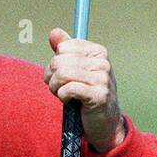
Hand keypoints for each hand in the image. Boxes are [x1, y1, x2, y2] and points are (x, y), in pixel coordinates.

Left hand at [43, 28, 125, 153]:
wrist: (105, 123)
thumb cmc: (87, 95)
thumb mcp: (76, 70)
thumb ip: (65, 51)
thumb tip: (54, 32)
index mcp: (98, 51)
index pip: (63, 47)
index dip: (55, 62)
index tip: (61, 75)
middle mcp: (102, 62)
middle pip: (59, 61)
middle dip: (51, 77)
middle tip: (58, 88)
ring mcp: (102, 79)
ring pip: (61, 74)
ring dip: (54, 88)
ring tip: (61, 94)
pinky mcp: (98, 96)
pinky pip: (68, 89)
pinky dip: (62, 96)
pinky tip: (69, 101)